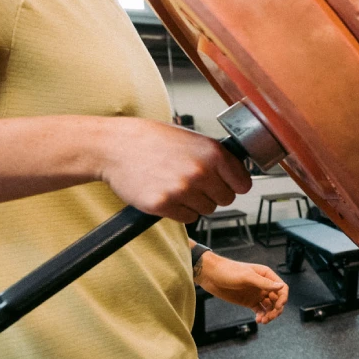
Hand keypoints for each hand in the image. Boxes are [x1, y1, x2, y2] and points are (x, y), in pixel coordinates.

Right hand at [97, 118, 251, 222]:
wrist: (115, 146)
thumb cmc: (152, 140)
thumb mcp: (193, 139)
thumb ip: (216, 157)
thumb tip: (237, 174)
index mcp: (213, 153)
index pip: (243, 184)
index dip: (234, 185)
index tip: (226, 184)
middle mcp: (201, 172)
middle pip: (226, 200)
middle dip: (213, 194)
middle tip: (195, 184)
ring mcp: (182, 190)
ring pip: (206, 210)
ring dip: (195, 203)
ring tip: (177, 185)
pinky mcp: (163, 205)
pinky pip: (187, 218)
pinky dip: (179, 211)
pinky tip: (167, 193)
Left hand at [196, 254, 288, 322]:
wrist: (211, 276)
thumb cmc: (228, 270)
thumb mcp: (247, 276)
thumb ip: (264, 283)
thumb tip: (280, 287)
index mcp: (266, 275)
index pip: (282, 288)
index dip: (282, 298)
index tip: (278, 307)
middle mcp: (263, 285)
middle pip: (277, 299)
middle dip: (276, 309)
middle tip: (269, 317)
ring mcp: (257, 294)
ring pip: (269, 307)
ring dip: (269, 314)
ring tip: (263, 320)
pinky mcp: (249, 302)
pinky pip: (260, 310)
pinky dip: (261, 316)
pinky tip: (258, 319)